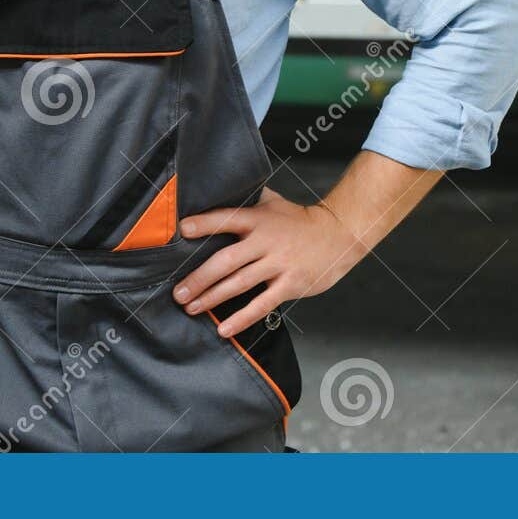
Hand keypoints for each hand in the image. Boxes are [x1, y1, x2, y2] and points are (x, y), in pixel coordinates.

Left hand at [171, 186, 368, 338]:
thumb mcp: (273, 202)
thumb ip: (248, 199)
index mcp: (258, 219)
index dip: (204, 224)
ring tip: (192, 308)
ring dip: (212, 298)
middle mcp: (265, 241)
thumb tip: (219, 190)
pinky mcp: (290, 284)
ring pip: (239, 284)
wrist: (338, 235)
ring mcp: (278, 264)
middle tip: (178, 292)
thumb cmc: (300, 220)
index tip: (183, 230)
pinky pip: (261, 304)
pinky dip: (241, 318)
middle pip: (226, 260)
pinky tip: (224, 328)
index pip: (227, 219)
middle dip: (199, 278)